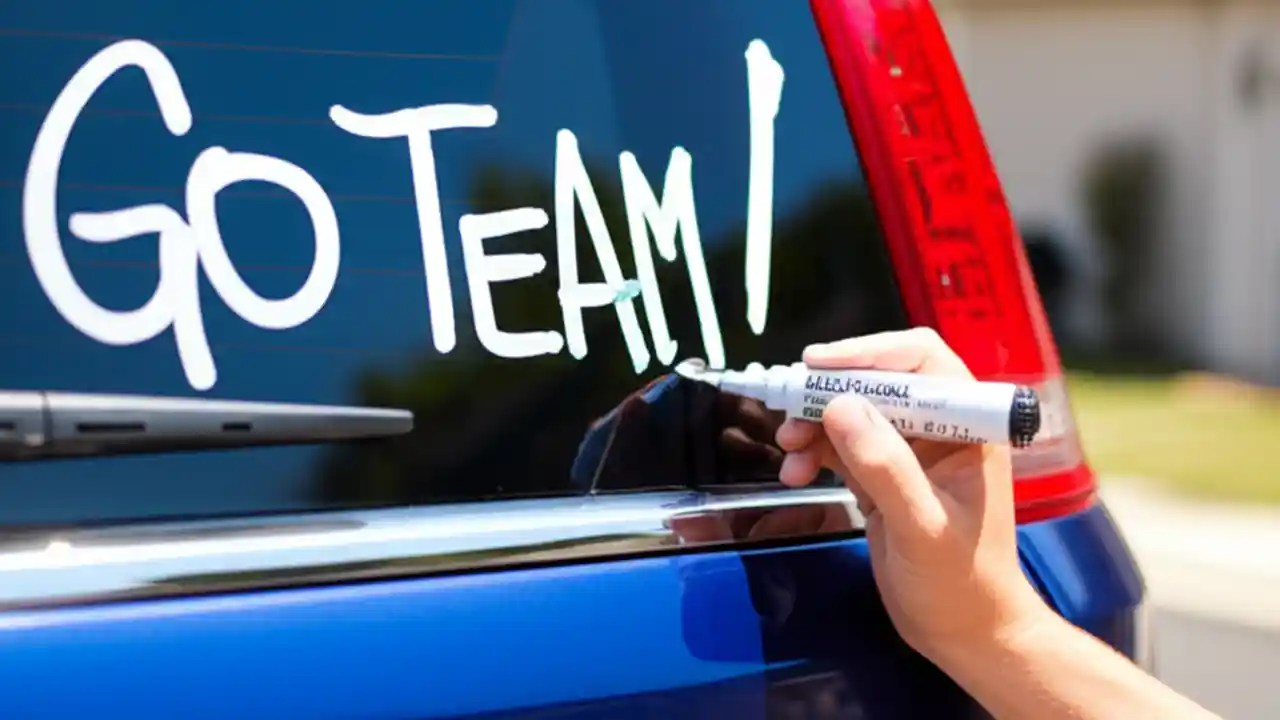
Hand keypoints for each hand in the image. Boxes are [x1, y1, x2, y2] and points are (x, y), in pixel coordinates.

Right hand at [774, 328, 1048, 663]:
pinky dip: (812, 451)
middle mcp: (938, 429)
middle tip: (786, 407)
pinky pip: (838, 444)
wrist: (965, 634)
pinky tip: (794, 472)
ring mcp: (908, 452)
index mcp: (967, 427)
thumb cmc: (962, 585)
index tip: (818, 364)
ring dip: (813, 424)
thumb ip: (885, 466)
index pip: (921, 361)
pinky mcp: (881, 475)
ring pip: (851, 411)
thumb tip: (841, 407)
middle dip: (828, 391)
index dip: (869, 352)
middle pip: (877, 381)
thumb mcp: (923, 527)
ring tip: (787, 450)